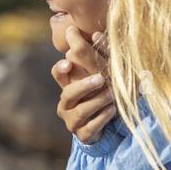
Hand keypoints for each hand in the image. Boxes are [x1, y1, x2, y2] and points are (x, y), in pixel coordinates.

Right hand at [53, 27, 113, 143]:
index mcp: (69, 85)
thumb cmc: (105, 94)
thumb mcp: (105, 74)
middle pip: (68, 93)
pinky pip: (90, 127)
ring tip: (112, 96)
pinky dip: (102, 118)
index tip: (69, 64)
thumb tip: (97, 35)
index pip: (58, 74)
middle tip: (101, 79)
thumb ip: (100, 55)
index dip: (61, 69)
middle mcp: (67, 103)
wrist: (108, 126)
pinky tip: (112, 111)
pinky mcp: (82, 135)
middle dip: (83, 86)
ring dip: (97, 102)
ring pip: (80, 111)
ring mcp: (72, 120)